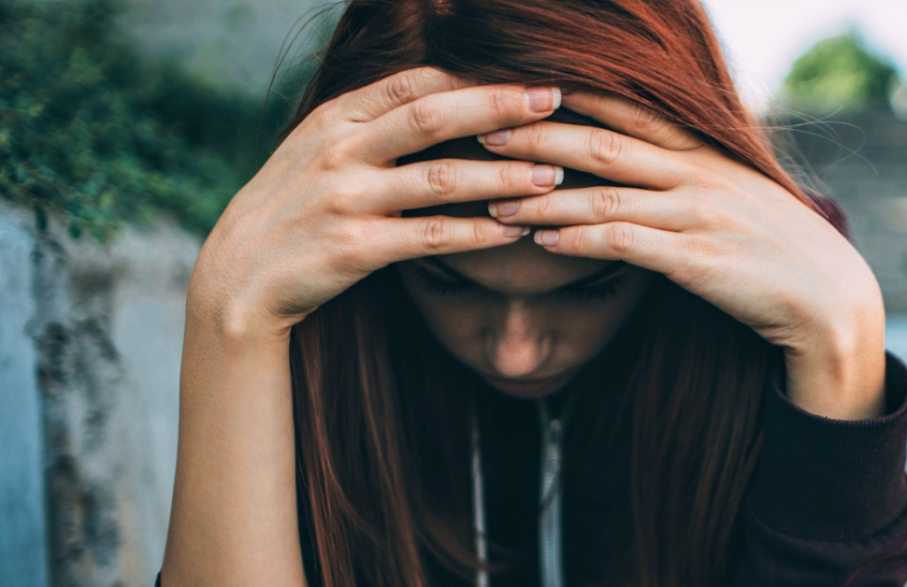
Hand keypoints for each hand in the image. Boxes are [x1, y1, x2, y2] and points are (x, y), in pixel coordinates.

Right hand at [188, 67, 565, 339]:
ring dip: (502, 175)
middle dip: (498, 105)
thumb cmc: (292, 207)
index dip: (473, 76)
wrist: (238, 275)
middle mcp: (340, 151)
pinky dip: (477, 233)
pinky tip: (515, 231)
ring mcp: (346, 199)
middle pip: (432, 116)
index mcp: (335, 119)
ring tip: (552, 174)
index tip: (525, 73)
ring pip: (440, 178)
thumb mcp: (317, 149)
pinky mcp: (355, 249)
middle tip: (554, 100)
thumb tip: (441, 92)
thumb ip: (370, 122)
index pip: (413, 82)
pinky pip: (430, 237)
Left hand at [476, 89, 886, 418]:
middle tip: (481, 131)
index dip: (570, 97)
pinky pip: (623, 245)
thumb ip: (690, 171)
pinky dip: (577, 243)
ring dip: (543, 198)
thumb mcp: (737, 192)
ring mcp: (698, 215)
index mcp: (705, 151)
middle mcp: (698, 174)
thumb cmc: (776, 247)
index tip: (519, 90)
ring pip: (603, 196)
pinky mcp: (696, 261)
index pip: (628, 109)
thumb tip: (640, 160)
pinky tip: (542, 245)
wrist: (829, 298)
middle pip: (602, 144)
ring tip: (494, 199)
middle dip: (537, 136)